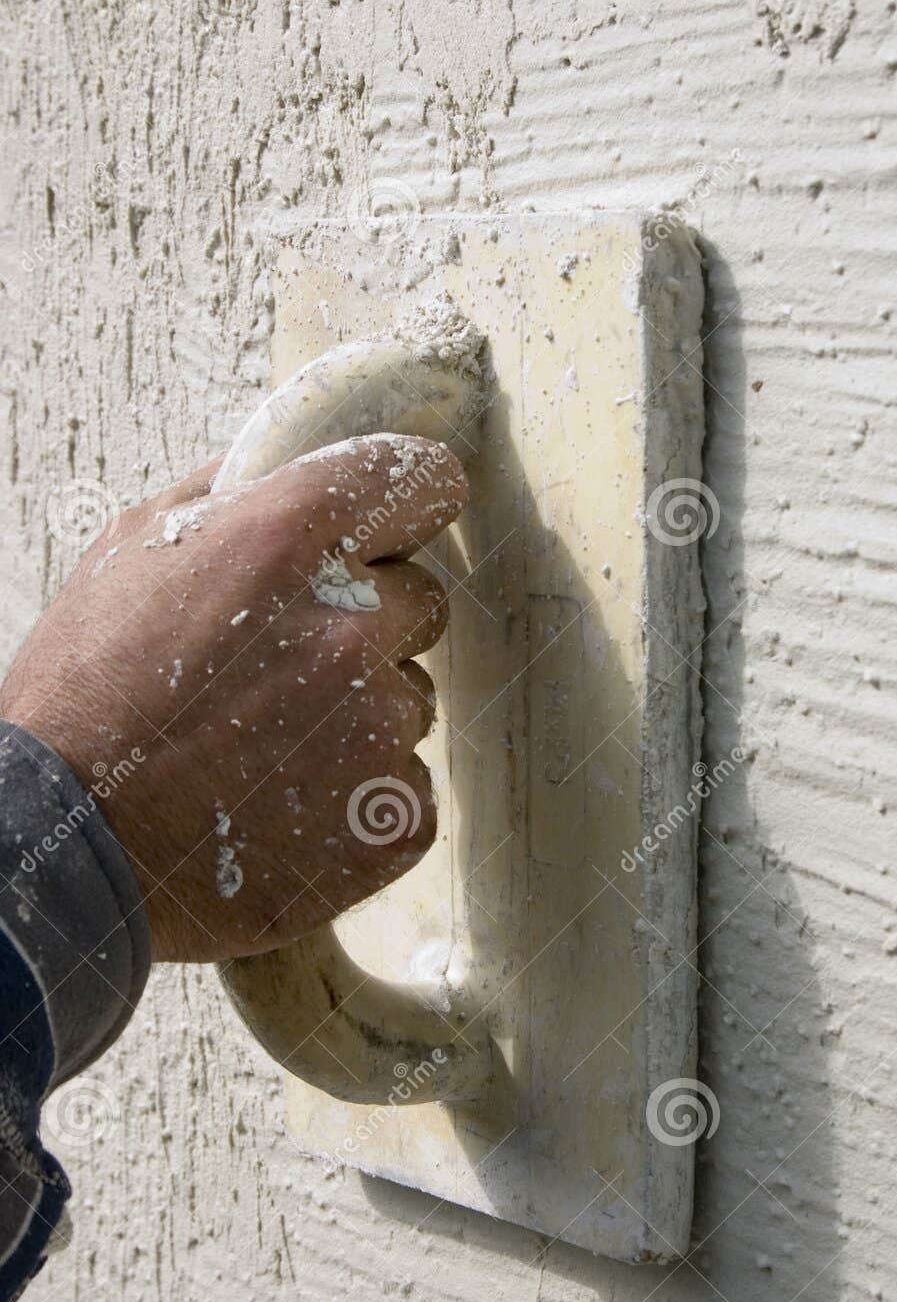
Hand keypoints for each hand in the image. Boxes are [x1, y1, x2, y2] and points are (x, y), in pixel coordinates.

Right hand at [0, 435, 467, 961]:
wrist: (67, 846)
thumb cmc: (87, 693)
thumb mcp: (132, 549)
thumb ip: (231, 490)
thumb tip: (298, 456)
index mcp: (288, 539)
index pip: (423, 482)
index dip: (406, 506)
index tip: (393, 528)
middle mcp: (350, 625)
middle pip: (423, 602)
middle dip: (370, 624)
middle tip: (285, 668)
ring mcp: (379, 727)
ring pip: (410, 700)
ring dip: (360, 716)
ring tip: (267, 748)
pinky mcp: (395, 817)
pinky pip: (408, 786)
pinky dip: (362, 798)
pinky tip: (288, 805)